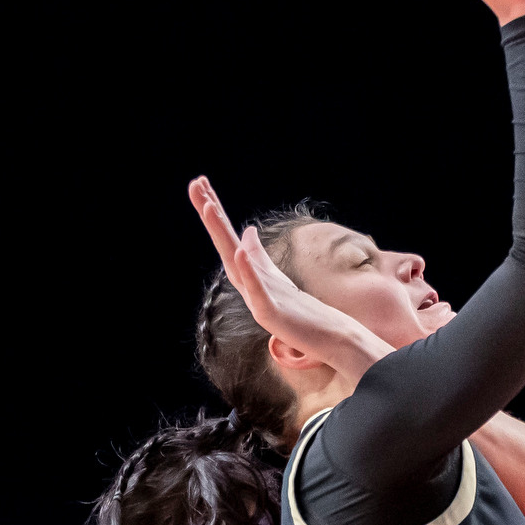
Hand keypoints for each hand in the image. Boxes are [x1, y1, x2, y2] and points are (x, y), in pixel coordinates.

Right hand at [189, 177, 393, 378]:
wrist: (329, 340)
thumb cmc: (302, 313)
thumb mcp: (277, 278)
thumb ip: (260, 257)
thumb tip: (248, 231)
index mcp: (251, 274)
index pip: (229, 239)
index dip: (216, 213)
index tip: (202, 184)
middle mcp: (249, 284)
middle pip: (225, 245)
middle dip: (210, 216)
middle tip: (195, 185)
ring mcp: (257, 298)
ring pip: (235, 263)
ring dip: (222, 235)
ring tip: (210, 207)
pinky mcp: (270, 314)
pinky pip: (257, 289)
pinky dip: (249, 270)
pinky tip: (241, 250)